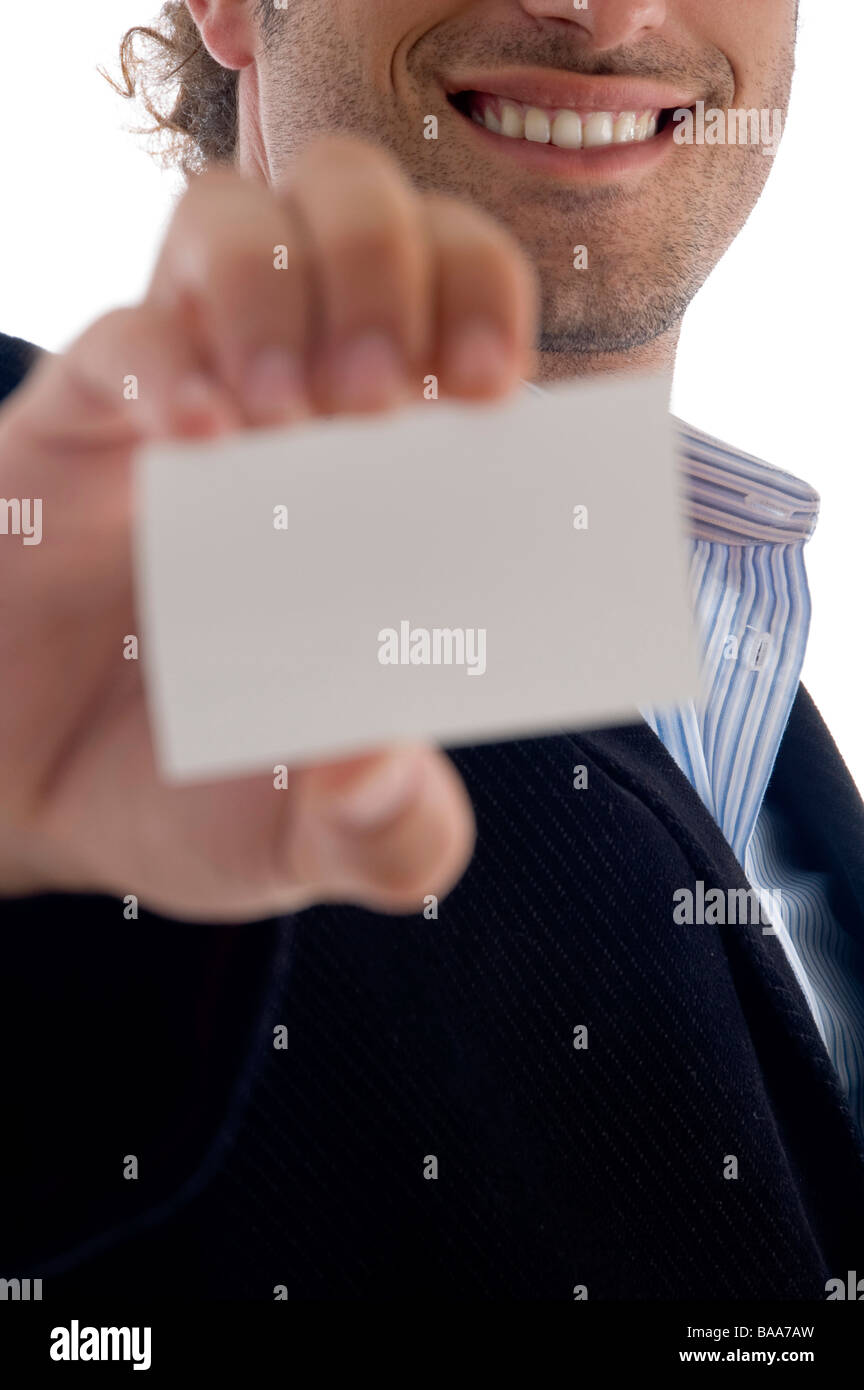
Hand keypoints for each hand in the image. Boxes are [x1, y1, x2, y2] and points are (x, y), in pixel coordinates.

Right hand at [0, 137, 536, 919]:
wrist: (24, 803)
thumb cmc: (183, 792)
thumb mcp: (305, 841)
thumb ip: (385, 834)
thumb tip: (386, 765)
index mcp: (384, 480)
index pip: (465, 310)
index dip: (488, 306)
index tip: (494, 393)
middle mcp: (291, 409)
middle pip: (363, 208)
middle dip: (396, 267)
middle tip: (381, 403)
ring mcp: (184, 397)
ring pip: (240, 215)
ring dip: (279, 287)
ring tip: (283, 418)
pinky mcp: (79, 419)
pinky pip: (125, 327)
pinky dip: (164, 358)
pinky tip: (190, 441)